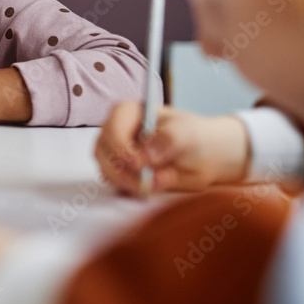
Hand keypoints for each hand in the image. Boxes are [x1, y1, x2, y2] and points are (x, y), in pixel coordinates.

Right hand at [95, 102, 249, 194]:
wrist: (200, 158)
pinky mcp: (120, 173)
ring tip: (163, 181)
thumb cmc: (191, 136)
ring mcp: (115, 153)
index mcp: (126, 113)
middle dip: (126, 170)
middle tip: (152, 179)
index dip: (121, 147)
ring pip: (107, 171)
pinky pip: (117, 185)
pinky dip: (135, 190)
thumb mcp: (185, 132)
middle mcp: (115, 132)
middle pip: (103, 152)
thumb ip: (167, 140)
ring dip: (132, 182)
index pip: (112, 128)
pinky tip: (156, 185)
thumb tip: (146, 155)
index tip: (138, 164)